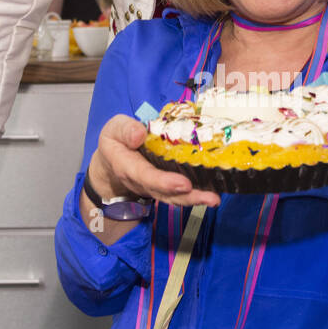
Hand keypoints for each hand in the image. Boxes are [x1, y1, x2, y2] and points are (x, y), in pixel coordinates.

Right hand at [91, 115, 220, 208]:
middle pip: (164, 193)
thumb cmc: (117, 141)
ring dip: (195, 199)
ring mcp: (154, 187)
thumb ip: (125, 130)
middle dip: (186, 196)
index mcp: (127, 166)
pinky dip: (196, 195)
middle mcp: (142, 182)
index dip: (163, 182)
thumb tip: (139, 134)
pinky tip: (213, 193)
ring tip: (213, 199)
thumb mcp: (114, 129)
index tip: (183, 184)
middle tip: (207, 197)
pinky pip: (180, 194)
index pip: (145, 176)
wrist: (114, 159)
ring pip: (174, 197)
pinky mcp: (166, 187)